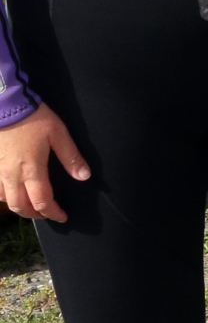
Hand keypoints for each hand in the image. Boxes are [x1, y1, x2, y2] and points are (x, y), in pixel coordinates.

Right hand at [0, 104, 90, 221]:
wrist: (5, 106)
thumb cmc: (34, 118)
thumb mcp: (58, 134)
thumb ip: (71, 157)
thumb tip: (84, 176)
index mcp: (32, 170)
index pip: (42, 201)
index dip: (53, 213)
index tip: (63, 216)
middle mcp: (12, 176)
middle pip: (21, 207)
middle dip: (36, 215)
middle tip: (49, 214)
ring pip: (6, 201)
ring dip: (20, 208)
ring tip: (33, 206)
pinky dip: (6, 197)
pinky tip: (14, 193)